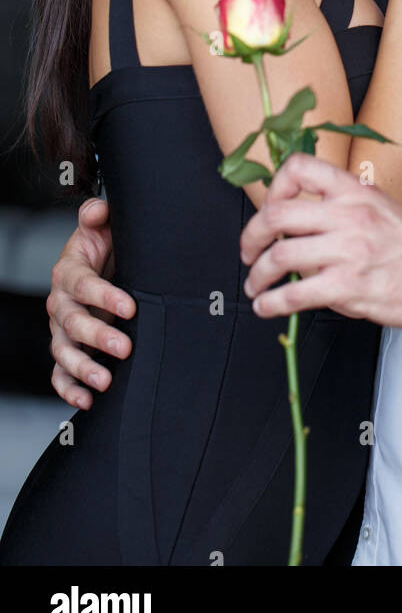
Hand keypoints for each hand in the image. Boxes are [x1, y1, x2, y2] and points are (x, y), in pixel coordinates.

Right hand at [47, 198, 135, 408]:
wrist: (105, 265)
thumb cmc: (107, 247)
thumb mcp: (105, 227)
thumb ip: (98, 216)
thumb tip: (98, 210)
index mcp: (69, 271)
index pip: (82, 284)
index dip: (104, 296)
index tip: (131, 307)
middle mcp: (60, 302)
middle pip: (71, 322)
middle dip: (97, 337)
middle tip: (125, 348)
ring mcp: (62, 329)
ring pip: (63, 351)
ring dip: (82, 368)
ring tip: (105, 382)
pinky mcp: (67, 350)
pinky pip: (59, 374)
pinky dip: (69, 390)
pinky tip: (86, 402)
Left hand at [240, 153, 401, 333]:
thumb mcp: (378, 208)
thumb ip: (339, 207)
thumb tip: (294, 221)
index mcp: (355, 191)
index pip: (300, 168)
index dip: (274, 187)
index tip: (267, 208)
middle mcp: (350, 214)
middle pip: (277, 214)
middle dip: (251, 236)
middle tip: (248, 251)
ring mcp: (349, 250)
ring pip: (280, 255)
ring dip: (258, 275)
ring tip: (256, 284)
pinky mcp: (349, 287)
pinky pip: (295, 293)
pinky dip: (272, 303)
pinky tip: (268, 306)